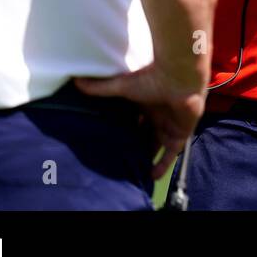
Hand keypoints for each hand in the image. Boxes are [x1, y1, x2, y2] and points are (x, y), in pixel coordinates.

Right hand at [75, 64, 205, 178]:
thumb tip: (76, 81)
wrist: (179, 78)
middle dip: (136, 145)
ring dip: (148, 157)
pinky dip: (163, 164)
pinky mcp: (180, 133)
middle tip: (121, 160)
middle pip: (145, 135)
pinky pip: (172, 153)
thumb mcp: (121, 85)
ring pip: (158, 145)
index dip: (125, 130)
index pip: (134, 120)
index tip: (112, 141)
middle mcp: (158, 115)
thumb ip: (101, 87)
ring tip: (134, 172)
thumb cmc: (151, 79)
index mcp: (145, 104)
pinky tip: (152, 177)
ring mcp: (170, 124)